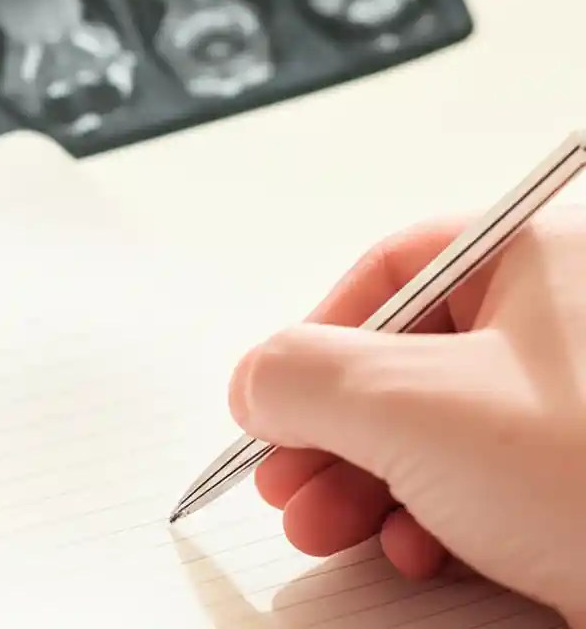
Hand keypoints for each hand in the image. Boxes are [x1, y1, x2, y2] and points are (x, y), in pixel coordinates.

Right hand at [229, 208, 585, 624]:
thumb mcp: (414, 408)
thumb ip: (303, 377)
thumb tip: (256, 378)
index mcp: (541, 258)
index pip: (391, 270)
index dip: (314, 335)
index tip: (273, 397)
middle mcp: (565, 321)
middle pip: (403, 360)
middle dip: (331, 432)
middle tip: (287, 480)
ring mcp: (577, 404)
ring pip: (438, 427)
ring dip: (365, 483)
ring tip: (328, 527)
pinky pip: (486, 478)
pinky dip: (432, 516)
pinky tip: (417, 550)